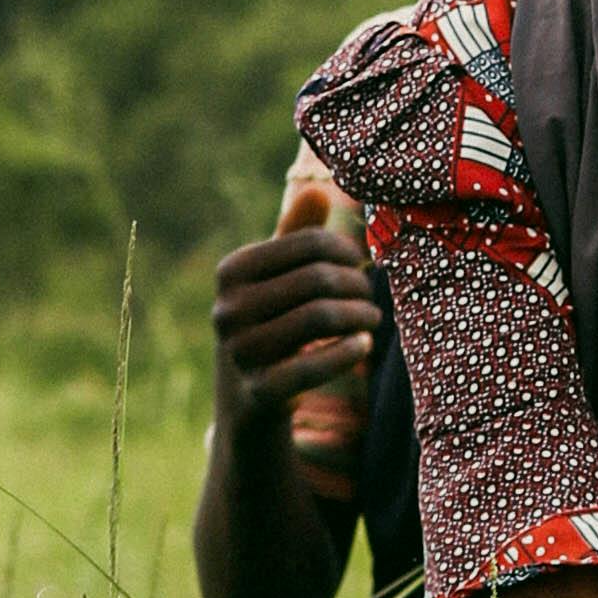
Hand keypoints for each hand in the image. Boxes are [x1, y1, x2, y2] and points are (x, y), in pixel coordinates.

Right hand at [209, 227, 381, 426]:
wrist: (247, 406)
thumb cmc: (271, 329)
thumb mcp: (275, 282)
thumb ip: (295, 239)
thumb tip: (320, 190)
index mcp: (231, 272)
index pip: (308, 243)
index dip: (346, 250)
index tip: (359, 264)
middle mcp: (226, 310)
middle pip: (318, 279)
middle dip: (357, 286)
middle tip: (370, 298)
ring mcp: (239, 354)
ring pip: (320, 318)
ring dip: (360, 317)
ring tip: (371, 320)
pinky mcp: (259, 393)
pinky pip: (314, 366)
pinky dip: (347, 352)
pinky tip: (362, 346)